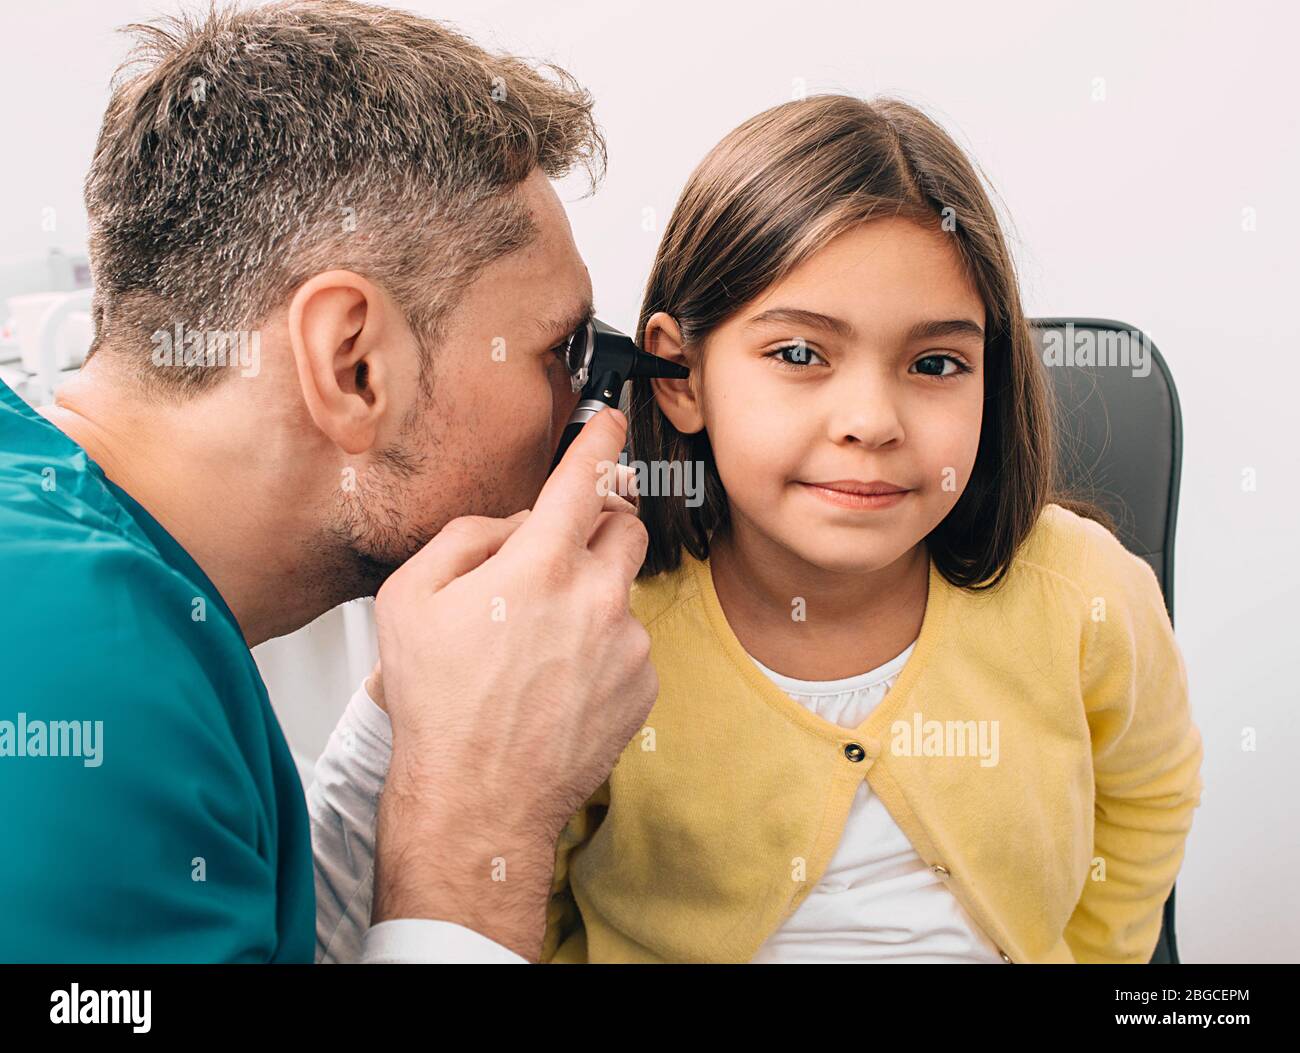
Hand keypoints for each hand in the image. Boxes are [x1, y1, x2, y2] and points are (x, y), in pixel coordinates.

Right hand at [370, 407, 656, 959]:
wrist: (476, 799)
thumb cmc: (438, 705)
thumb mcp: (410, 599)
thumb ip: (467, 537)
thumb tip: (514, 526)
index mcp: (539, 566)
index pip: (583, 479)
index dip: (598, 441)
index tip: (611, 422)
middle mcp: (596, 598)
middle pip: (623, 527)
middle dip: (599, 525)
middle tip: (560, 554)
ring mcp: (627, 644)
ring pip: (621, 592)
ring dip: (591, 599)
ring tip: (538, 650)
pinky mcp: (642, 684)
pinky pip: (630, 644)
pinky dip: (601, 649)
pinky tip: (558, 683)